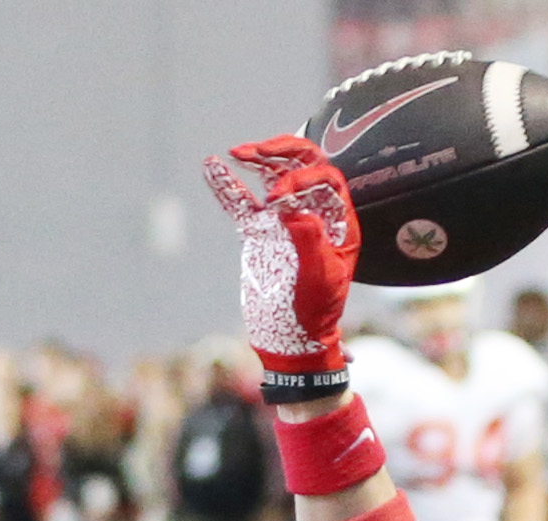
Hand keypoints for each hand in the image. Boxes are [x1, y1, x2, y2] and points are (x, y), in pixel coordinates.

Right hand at [202, 136, 359, 382]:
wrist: (289, 342)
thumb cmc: (313, 313)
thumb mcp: (319, 276)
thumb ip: (310, 237)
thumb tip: (293, 205)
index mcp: (336, 220)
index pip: (324, 178)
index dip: (301, 178)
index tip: (279, 197)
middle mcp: (313, 213)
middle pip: (302, 166)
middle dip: (281, 152)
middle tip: (258, 151)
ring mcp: (284, 222)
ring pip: (273, 177)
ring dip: (257, 160)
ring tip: (237, 152)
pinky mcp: (259, 234)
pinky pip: (242, 204)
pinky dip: (227, 186)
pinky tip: (211, 166)